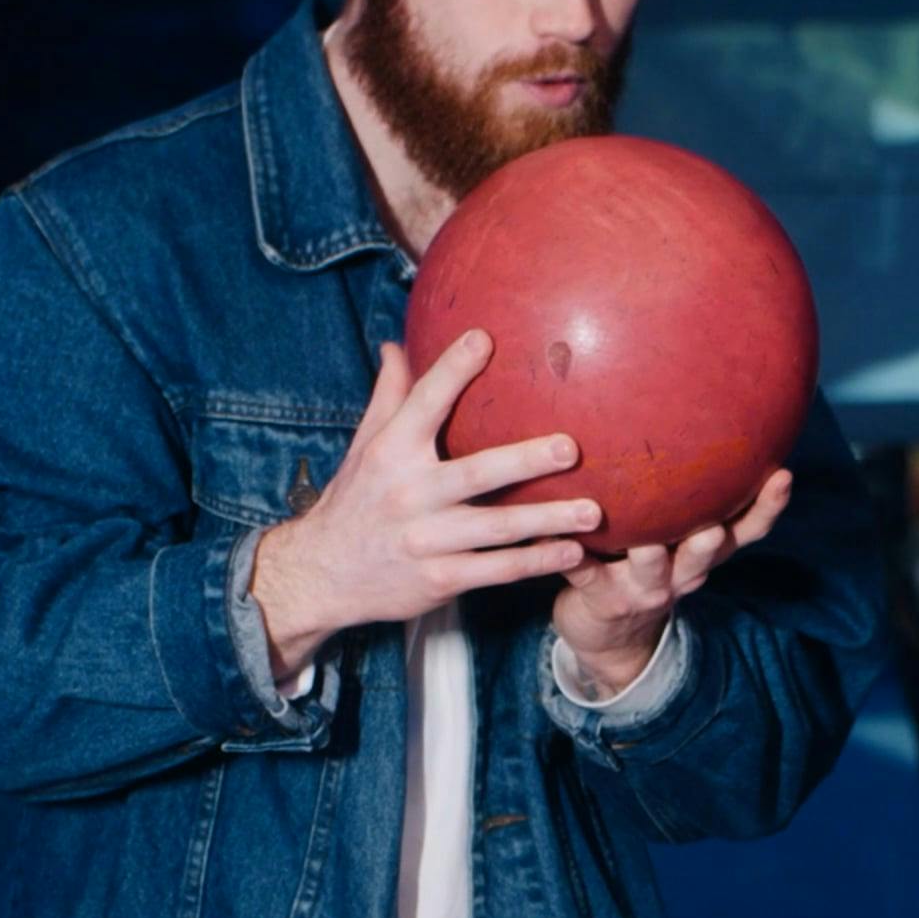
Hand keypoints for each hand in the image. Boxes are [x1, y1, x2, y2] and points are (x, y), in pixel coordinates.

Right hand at [249, 331, 598, 680]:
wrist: (324, 575)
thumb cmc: (355, 502)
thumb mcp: (364, 447)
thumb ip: (388, 397)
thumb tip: (397, 344)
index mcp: (391, 452)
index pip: (423, 403)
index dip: (452, 370)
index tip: (485, 338)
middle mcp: (408, 494)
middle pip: (476, 473)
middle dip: (525, 461)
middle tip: (570, 448)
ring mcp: (425, 540)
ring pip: (497, 528)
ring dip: (548, 520)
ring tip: (594, 511)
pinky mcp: (440, 578)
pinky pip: (496, 570)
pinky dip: (536, 562)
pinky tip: (572, 552)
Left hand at [551, 467, 794, 698]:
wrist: (609, 632)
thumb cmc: (641, 561)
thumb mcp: (673, 533)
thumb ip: (684, 492)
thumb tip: (692, 407)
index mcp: (704, 553)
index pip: (747, 530)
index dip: (769, 507)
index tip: (784, 475)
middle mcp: (682, 573)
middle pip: (706, 556)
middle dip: (711, 542)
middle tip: (713, 528)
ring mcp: (643, 588)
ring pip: (652, 571)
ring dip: (650, 558)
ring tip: (645, 543)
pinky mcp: (601, 595)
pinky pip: (586, 574)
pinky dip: (574, 557)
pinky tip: (560, 537)